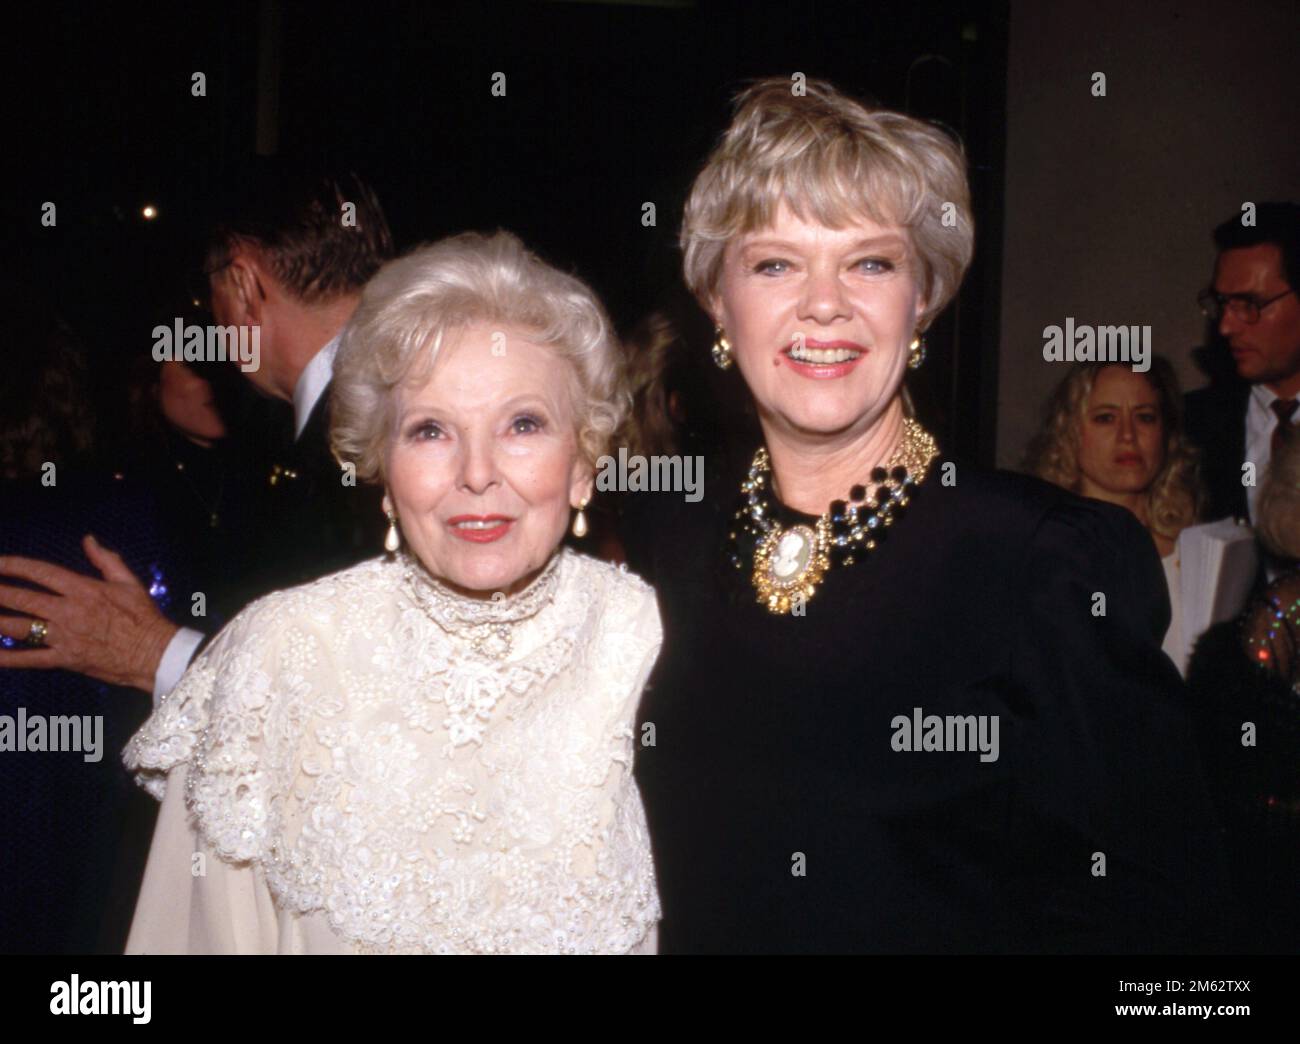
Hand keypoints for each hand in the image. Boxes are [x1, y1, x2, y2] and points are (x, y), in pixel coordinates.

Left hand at [0, 534, 178, 692]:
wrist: (154, 653)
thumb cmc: (144, 617)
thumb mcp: (129, 582)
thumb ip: (106, 559)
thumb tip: (88, 539)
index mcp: (82, 589)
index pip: (40, 572)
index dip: (14, 565)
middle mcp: (68, 611)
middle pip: (22, 598)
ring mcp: (64, 636)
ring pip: (20, 627)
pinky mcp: (65, 659)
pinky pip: (31, 658)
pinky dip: (8, 658)